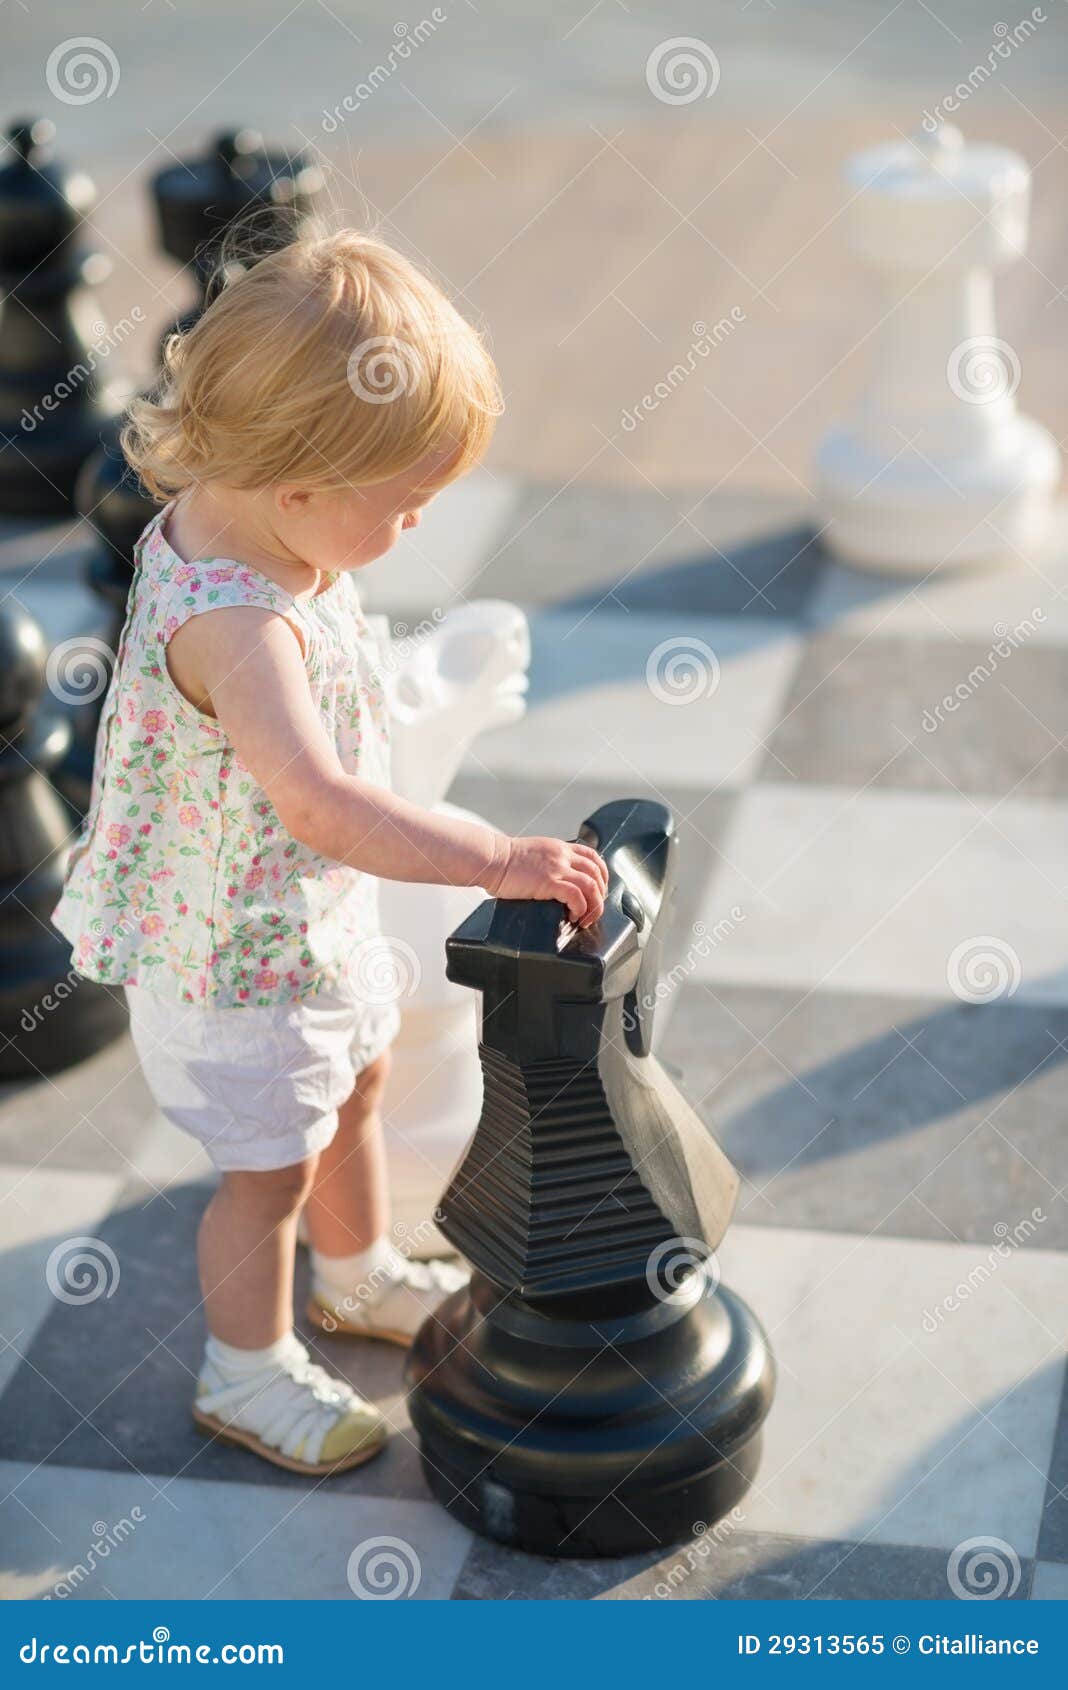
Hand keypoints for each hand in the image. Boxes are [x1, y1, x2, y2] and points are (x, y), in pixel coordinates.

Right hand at [486, 836, 608, 927]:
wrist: (490, 858)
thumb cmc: (503, 861)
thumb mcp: (533, 854)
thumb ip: (548, 863)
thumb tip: (553, 882)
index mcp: (560, 847)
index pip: (593, 856)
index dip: (602, 875)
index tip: (599, 890)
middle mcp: (562, 855)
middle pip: (597, 873)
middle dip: (600, 894)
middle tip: (593, 910)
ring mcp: (557, 868)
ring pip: (591, 885)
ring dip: (594, 905)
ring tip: (585, 919)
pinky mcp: (549, 881)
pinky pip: (576, 896)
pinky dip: (580, 908)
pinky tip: (573, 916)